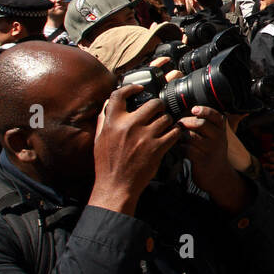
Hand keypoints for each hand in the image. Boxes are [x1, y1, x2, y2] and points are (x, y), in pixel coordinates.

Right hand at [88, 85, 181, 214]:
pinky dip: (175, 133)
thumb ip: (103, 121)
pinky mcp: (157, 148)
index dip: (131, 88)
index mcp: (112, 122)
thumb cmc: (106, 164)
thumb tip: (106, 106)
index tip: (139, 88)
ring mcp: (145, 137)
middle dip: (158, 106)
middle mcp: (129, 126)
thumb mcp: (98, 140)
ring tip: (164, 126)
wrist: (116, 186)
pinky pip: (174, 132)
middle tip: (158, 111)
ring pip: (166, 118)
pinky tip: (171, 135)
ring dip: (167, 121)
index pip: (119, 95)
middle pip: (153, 103)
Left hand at [178, 106, 242, 204]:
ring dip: (181, 135)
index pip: (215, 115)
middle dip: (185, 122)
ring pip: (192, 136)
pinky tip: (180, 149)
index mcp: (221, 130)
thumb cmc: (212, 152)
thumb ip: (207, 124)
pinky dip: (180, 147)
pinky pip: (187, 149)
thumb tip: (188, 110)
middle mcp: (219, 139)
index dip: (204, 110)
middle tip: (178, 124)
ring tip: (177, 137)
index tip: (194, 110)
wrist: (218, 176)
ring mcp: (211, 150)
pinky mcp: (203, 161)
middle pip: (201, 124)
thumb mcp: (216, 137)